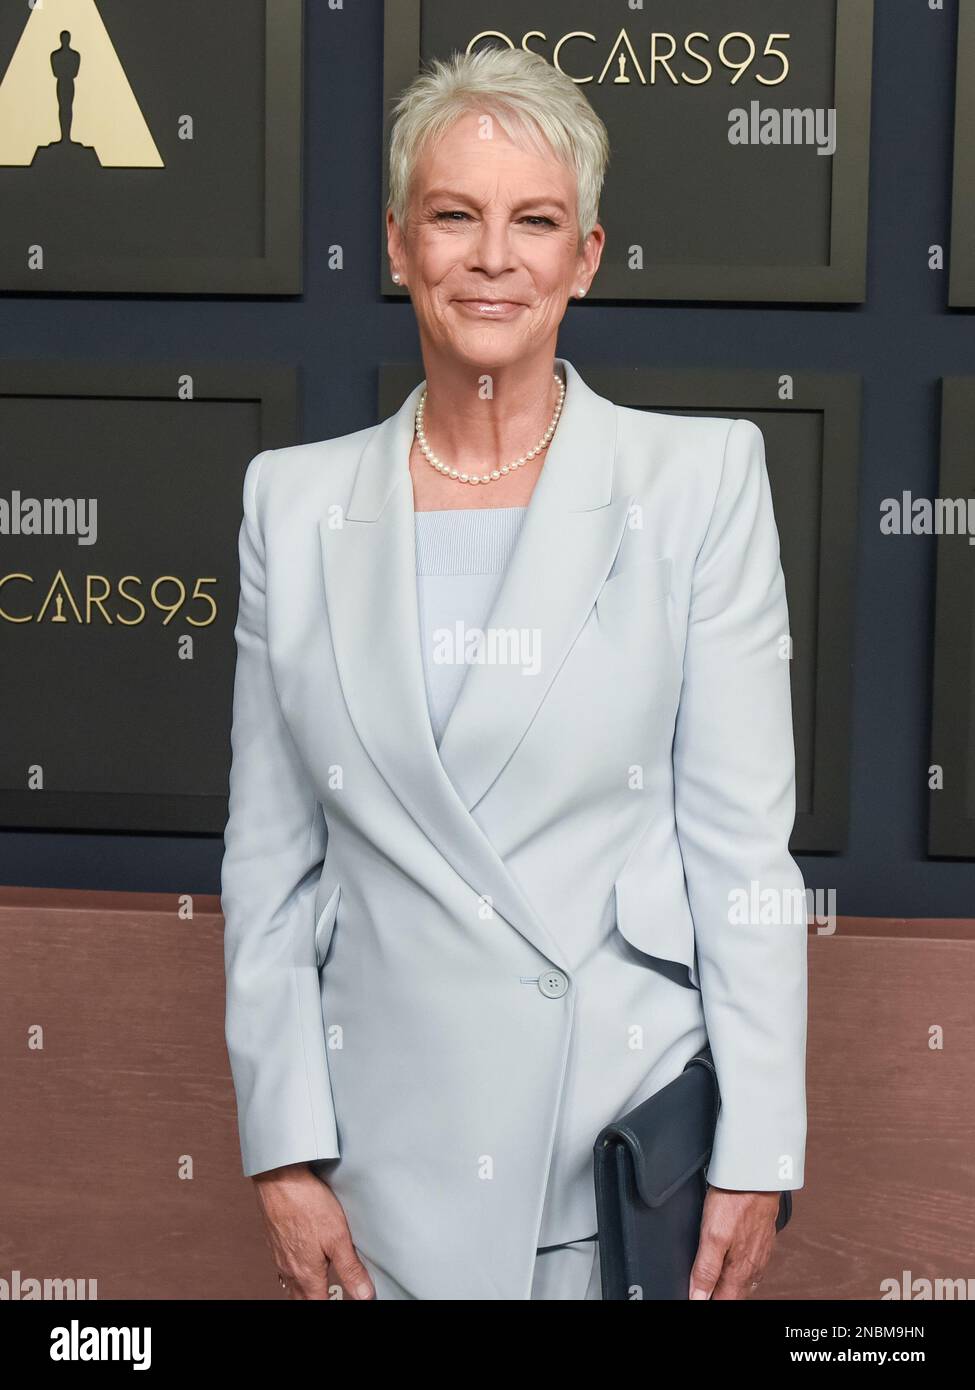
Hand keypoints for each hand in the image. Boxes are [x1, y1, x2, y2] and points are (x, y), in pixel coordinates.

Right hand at [253, 1163, 375, 1300]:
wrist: (279, 1179)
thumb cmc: (307, 1203)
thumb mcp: (338, 1236)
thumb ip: (350, 1267)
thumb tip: (363, 1294)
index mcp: (307, 1274)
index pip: (319, 1304)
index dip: (330, 1305)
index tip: (341, 1301)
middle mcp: (290, 1269)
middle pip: (302, 1298)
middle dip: (315, 1301)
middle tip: (328, 1297)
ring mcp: (280, 1256)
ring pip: (291, 1285)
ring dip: (303, 1292)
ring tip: (315, 1290)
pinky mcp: (276, 1242)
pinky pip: (283, 1269)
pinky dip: (293, 1275)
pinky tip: (300, 1265)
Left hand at [688, 1186, 781, 1299]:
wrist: (756, 1176)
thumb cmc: (735, 1201)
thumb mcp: (712, 1236)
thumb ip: (705, 1269)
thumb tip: (698, 1297)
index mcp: (740, 1270)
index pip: (724, 1301)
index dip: (708, 1301)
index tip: (697, 1297)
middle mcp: (753, 1266)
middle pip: (735, 1293)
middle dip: (720, 1296)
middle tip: (704, 1293)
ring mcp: (761, 1253)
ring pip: (745, 1281)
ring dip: (731, 1287)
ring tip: (718, 1286)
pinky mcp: (764, 1240)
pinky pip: (753, 1266)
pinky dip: (742, 1272)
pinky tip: (737, 1265)